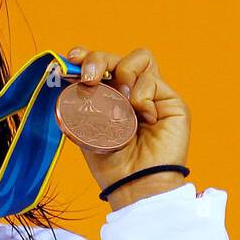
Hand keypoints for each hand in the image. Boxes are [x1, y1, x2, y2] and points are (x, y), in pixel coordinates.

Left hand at [65, 46, 190, 209]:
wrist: (134, 183)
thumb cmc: (110, 162)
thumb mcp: (85, 128)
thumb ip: (80, 102)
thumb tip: (68, 77)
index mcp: (108, 96)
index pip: (100, 64)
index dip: (86, 55)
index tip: (73, 57)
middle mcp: (130, 91)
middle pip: (116, 56)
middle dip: (98, 60)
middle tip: (89, 80)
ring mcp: (152, 94)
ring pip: (139, 58)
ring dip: (123, 76)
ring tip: (121, 104)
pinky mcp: (171, 101)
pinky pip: (151, 81)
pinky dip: (141, 97)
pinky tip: (142, 119)